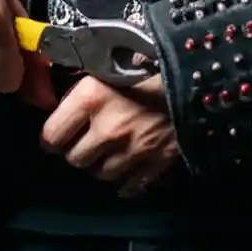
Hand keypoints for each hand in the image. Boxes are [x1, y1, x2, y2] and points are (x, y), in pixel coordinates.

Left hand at [40, 75, 178, 197]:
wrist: (200, 78)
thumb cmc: (151, 65)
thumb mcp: (109, 66)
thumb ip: (82, 87)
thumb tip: (59, 103)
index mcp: (91, 99)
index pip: (51, 136)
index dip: (52, 137)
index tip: (58, 135)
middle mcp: (107, 129)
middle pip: (75, 159)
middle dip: (79, 151)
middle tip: (87, 141)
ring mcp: (132, 150)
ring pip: (101, 174)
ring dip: (102, 165)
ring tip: (110, 151)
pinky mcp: (155, 163)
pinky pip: (129, 186)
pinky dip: (126, 182)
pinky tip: (129, 168)